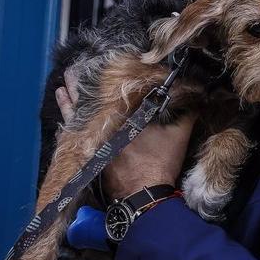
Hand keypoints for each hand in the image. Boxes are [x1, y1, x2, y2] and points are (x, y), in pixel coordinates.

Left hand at [56, 68, 196, 198]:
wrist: (145, 194)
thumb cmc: (160, 162)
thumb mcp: (179, 135)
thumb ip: (187, 113)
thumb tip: (200, 96)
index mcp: (124, 117)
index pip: (113, 93)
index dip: (105, 79)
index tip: (99, 65)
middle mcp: (104, 128)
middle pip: (89, 103)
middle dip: (79, 87)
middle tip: (69, 72)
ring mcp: (94, 144)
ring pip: (76, 119)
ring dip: (68, 105)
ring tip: (60, 90)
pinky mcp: (89, 158)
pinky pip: (73, 139)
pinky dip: (68, 129)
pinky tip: (63, 121)